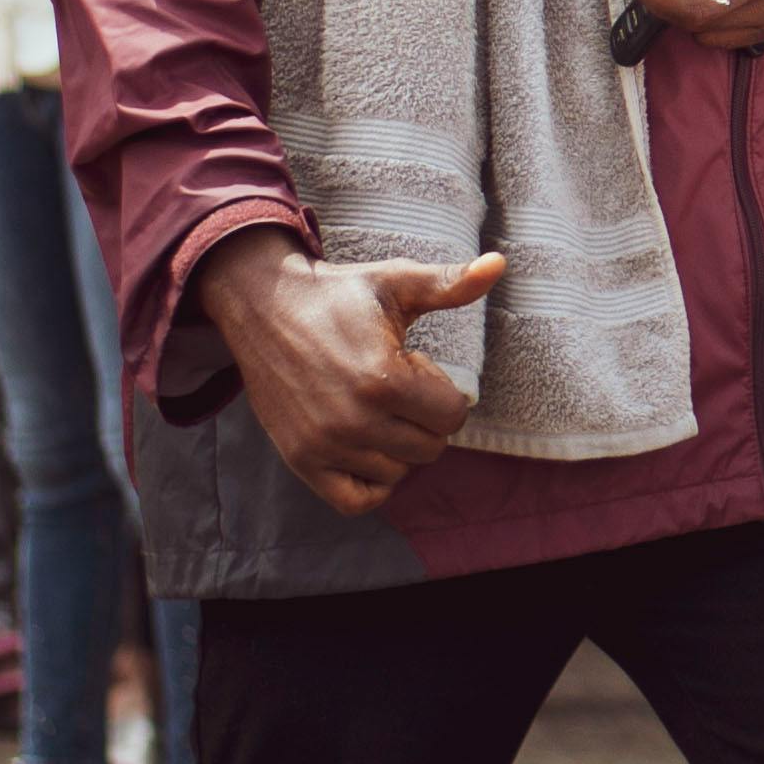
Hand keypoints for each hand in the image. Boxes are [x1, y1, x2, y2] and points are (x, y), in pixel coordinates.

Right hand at [197, 226, 497, 516]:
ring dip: (399, 446)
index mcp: (382, 380)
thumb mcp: (397, 282)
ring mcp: (323, 446)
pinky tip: (370, 448)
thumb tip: (498, 263)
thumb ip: (450, 283)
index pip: (452, 417)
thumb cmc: (340, 295)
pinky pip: (354, 501)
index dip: (444, 391)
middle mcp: (352, 421)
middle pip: (429, 448)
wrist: (266, 307)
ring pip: (397, 472)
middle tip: (397, 387)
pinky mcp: (300, 460)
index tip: (416, 366)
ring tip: (376, 407)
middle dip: (426, 418)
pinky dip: (372, 483)